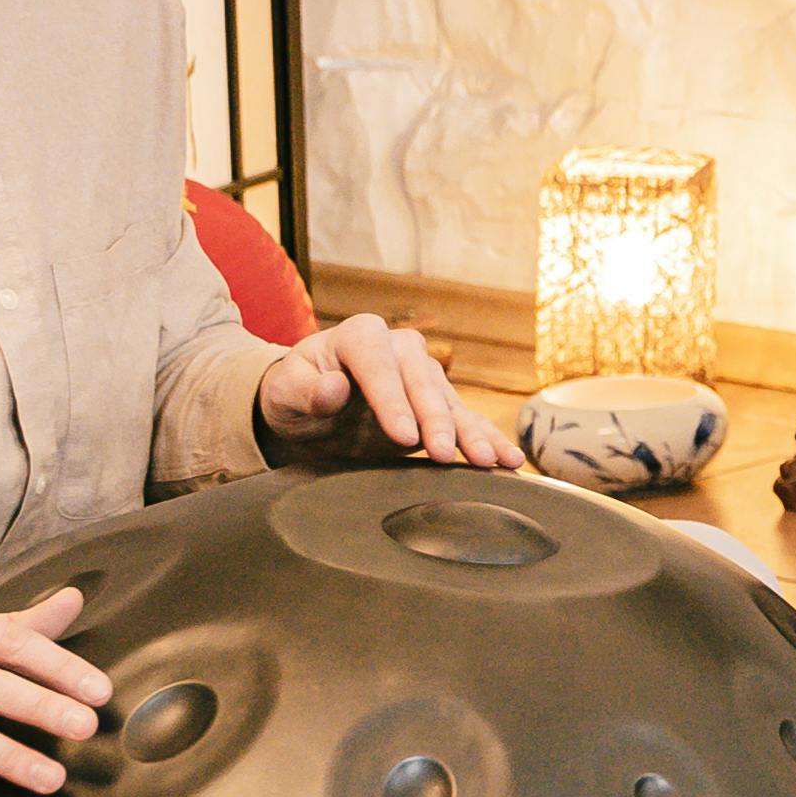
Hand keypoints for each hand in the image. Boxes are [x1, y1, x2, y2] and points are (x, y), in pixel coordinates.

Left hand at [257, 311, 520, 469]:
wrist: (308, 405)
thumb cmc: (294, 393)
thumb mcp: (285, 391)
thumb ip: (306, 390)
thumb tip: (333, 388)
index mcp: (360, 336)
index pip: (379, 366)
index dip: (393, 401)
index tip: (403, 437)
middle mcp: (399, 349)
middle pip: (423, 384)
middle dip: (436, 421)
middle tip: (443, 454)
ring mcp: (424, 375)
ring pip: (451, 403)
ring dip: (472, 433)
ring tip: (491, 460)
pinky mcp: (437, 404)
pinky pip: (466, 421)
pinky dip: (488, 440)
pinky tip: (510, 460)